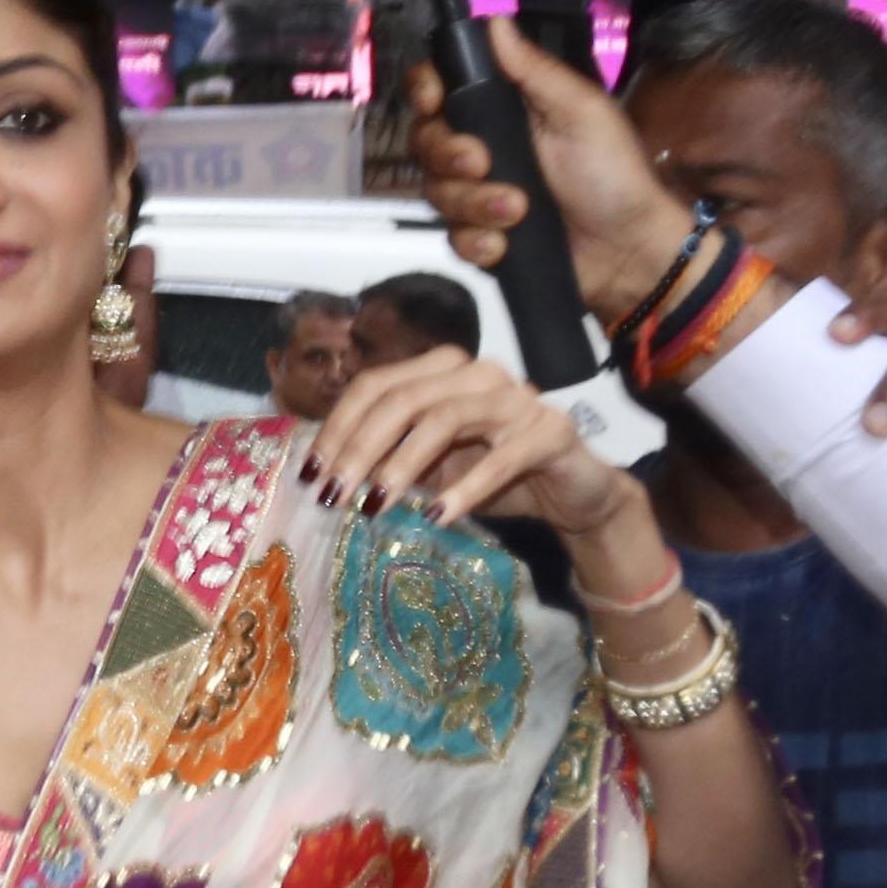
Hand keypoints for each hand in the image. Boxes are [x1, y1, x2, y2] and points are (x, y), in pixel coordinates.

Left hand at [311, 346, 643, 564]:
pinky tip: (437, 517)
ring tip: (374, 507)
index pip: (377, 384)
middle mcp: (478, 373)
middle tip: (334, 495)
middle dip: (359, 448)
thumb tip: (326, 474)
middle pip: (403, 399)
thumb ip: (389, 458)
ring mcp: (517, 397)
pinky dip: (465, 488)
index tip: (312, 473)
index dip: (339, 426)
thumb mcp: (432, 468)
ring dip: (402, 465)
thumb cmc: (493, 476)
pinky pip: (502, 457)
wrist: (574, 494)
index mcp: (443, 370)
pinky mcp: (551, 430)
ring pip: (445, 419)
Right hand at [405, 20, 692, 325]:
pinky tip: (505, 245)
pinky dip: (477, 242)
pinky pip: (453, 238)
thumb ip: (536, 70)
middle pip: (426, 139)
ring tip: (518, 211)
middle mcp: (485, 146)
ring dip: (473, 203)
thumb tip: (495, 20)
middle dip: (448, 153)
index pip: (442, 86)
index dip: (425, 89)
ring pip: (436, 192)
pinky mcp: (483, 238)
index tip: (433, 101)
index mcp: (506, 108)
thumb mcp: (583, 112)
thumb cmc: (615, 174)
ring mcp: (479, 195)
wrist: (630, 252)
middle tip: (482, 163)